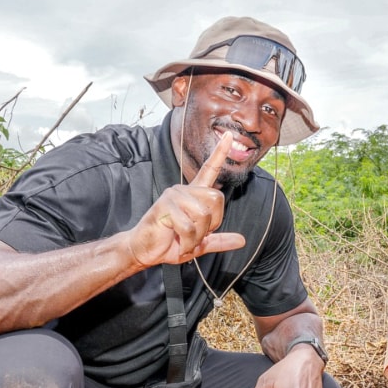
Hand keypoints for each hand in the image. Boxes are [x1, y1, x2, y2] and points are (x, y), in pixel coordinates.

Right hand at [126, 132, 245, 266]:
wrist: (145, 251)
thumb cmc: (170, 243)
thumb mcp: (199, 244)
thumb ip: (219, 240)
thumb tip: (242, 240)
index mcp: (194, 195)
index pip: (209, 170)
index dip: (220, 153)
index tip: (228, 136)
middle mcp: (184, 190)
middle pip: (216, 198)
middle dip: (212, 224)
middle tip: (196, 236)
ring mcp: (174, 195)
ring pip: (203, 214)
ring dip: (198, 236)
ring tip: (185, 240)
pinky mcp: (165, 205)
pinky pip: (188, 226)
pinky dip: (187, 241)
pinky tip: (178, 242)